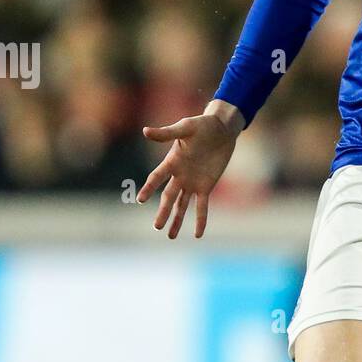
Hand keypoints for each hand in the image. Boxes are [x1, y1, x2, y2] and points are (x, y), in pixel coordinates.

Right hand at [138, 102, 242, 238]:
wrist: (221, 130)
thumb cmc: (201, 126)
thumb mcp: (184, 128)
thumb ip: (166, 133)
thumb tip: (145, 131)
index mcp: (171, 161)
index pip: (157, 177)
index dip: (149, 188)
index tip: (140, 200)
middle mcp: (179, 175)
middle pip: (168, 197)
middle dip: (163, 212)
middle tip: (156, 227)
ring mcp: (192, 183)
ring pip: (182, 205)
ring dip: (176, 220)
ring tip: (169, 236)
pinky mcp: (206, 187)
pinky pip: (202, 207)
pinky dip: (200, 220)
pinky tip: (197, 234)